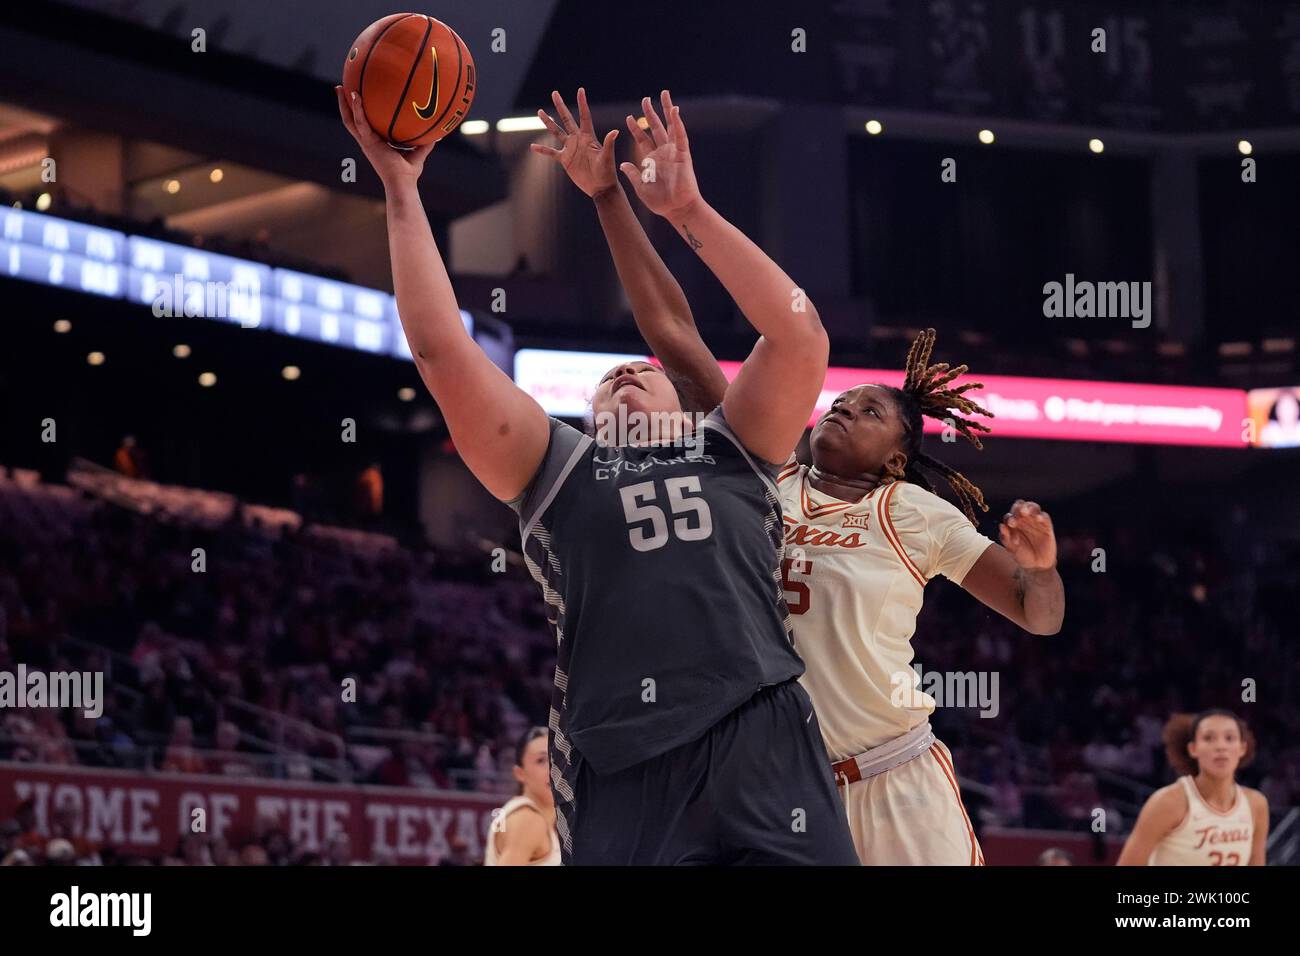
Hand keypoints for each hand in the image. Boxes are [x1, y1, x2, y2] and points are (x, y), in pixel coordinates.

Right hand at [336, 86, 433, 188]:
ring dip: (343, 104)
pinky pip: (360, 122)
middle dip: (344, 104)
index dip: (359, 113)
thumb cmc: (409, 174)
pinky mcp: (368, 143)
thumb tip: (439, 134)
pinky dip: (357, 109)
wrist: (402, 184)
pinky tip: (356, 96)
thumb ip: (425, 142)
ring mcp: (365, 142)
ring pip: (349, 120)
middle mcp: (367, 141)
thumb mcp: (419, 153)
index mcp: (375, 143)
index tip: (357, 99)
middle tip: (340, 88)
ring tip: (339, 88)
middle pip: (351, 120)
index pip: (364, 124)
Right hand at [531, 88, 619, 198]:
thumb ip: (609, 144)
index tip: (580, 90)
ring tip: (540, 111)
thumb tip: (615, 131)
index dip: (582, 103)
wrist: (600, 187)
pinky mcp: (565, 159)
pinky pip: (551, 153)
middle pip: (567, 119)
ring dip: (548, 122)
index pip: (585, 116)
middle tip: (554, 93)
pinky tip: (532, 147)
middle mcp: (578, 139)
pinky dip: (542, 151)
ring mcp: (570, 148)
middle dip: (560, 106)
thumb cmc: (607, 172)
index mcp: (589, 137)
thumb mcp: (607, 157)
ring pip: (557, 132)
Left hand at [619, 91, 702, 219]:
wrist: (677, 209)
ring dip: (666, 110)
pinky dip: (678, 123)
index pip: (642, 139)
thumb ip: (632, 174)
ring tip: (664, 94)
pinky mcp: (683, 154)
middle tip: (645, 99)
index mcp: (651, 160)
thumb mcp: (641, 187)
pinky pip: (680, 135)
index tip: (627, 117)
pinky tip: (675, 110)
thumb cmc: (660, 202)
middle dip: (650, 114)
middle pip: (656, 128)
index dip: (635, 129)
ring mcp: (673, 152)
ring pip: (669, 126)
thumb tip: (622, 164)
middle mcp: (662, 153)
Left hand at [999, 500, 1056, 570]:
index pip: (1010, 515)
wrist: (1037, 566)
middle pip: (1021, 506)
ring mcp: (1036, 522)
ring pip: (1033, 507)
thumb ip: (1006, 538)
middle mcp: (1024, 520)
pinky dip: (1041, 516)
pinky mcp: (1047, 526)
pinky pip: (1045, 517)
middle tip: (1020, 513)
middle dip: (1019, 508)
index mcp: (1014, 524)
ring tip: (1026, 512)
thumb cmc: (1022, 555)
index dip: (1010, 518)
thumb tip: (1001, 526)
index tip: (1011, 525)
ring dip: (1030, 507)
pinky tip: (1038, 518)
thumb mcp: (1011, 549)